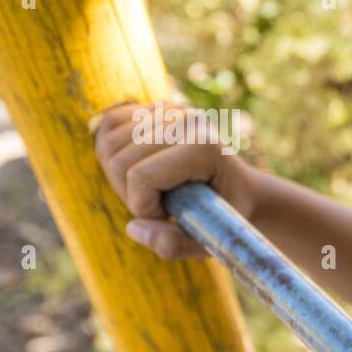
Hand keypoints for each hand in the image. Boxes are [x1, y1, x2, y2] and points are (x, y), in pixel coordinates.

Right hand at [90, 100, 257, 259]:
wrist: (243, 190)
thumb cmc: (227, 217)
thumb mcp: (208, 241)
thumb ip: (173, 245)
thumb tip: (133, 228)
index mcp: (204, 148)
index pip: (140, 176)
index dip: (144, 207)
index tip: (170, 214)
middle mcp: (188, 120)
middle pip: (119, 159)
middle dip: (130, 193)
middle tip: (159, 202)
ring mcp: (173, 109)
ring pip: (108, 142)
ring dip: (120, 174)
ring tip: (152, 186)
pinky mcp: (159, 106)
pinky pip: (110, 124)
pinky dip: (112, 151)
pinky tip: (138, 166)